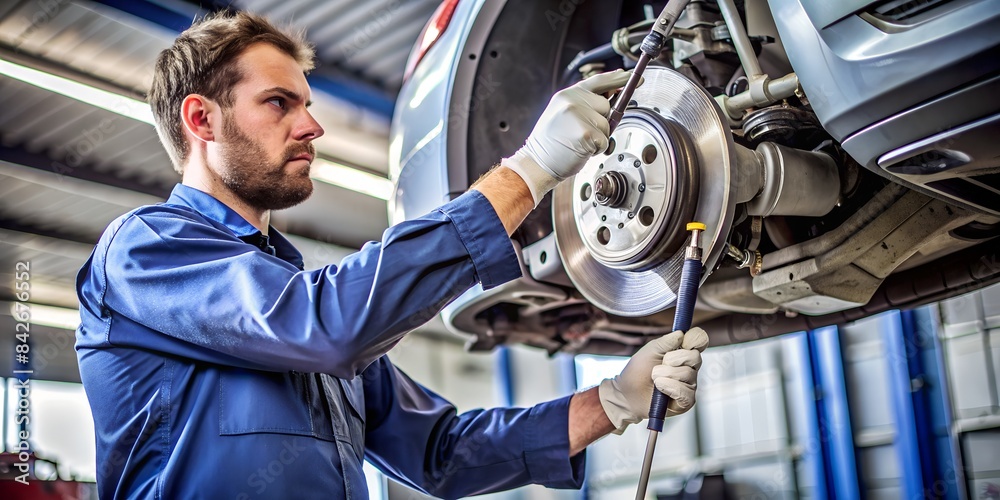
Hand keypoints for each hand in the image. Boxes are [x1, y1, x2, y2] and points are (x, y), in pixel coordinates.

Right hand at [501, 69, 632, 205]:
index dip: (618, 79)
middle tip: (582, 132)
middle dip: (601, 121)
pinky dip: (597, 149)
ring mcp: (579, 116)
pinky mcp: (585, 133)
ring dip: (599, 137)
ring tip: (578, 142)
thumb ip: (585, 104)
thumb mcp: (564, 114)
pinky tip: (580, 149)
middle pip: (607, 106)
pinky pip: (605, 140)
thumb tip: (611, 98)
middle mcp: (572, 101)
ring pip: (608, 125)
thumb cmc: (551, 143)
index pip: (599, 81)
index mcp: (567, 94)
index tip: (633, 77)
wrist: (536, 163)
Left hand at [598, 327, 709, 433]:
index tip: (685, 341)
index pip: (700, 340)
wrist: (627, 393)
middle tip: (660, 363)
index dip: (695, 338)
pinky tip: (660, 388)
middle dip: (674, 358)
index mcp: (682, 353)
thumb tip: (682, 333)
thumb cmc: (638, 371)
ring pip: (689, 374)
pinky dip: (670, 387)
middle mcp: (689, 368)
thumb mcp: (650, 351)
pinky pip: (686, 392)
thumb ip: (666, 342)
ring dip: (667, 374)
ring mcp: (689, 385)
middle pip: (696, 357)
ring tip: (654, 378)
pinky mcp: (686, 401)